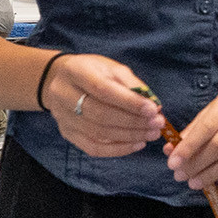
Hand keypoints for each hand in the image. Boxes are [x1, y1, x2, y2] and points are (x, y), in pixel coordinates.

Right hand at [43, 53, 165, 157]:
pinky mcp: (67, 133)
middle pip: (100, 114)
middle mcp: (63, 95)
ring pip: (98, 133)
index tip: (153, 109)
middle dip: (133, 122)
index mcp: (75, 71)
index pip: (103, 89)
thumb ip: (131, 84)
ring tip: (151, 134)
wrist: (61, 80)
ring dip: (129, 136)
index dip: (129, 102)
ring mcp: (63, 117)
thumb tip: (153, 106)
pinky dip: (118, 149)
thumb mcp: (111, 67)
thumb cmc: (93, 72)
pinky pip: (93, 148)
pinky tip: (136, 144)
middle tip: (157, 124)